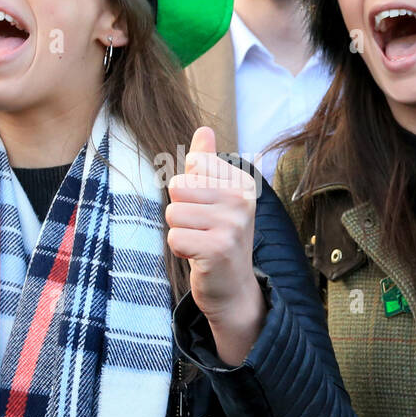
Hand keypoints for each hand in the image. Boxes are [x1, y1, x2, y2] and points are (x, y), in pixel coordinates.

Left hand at [165, 125, 264, 364]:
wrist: (233, 288)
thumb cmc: (219, 237)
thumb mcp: (217, 197)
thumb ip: (208, 162)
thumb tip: (204, 129)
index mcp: (242, 183)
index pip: (193, 164)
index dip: (189, 189)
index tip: (207, 208)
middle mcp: (241, 200)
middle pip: (178, 187)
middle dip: (180, 211)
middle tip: (201, 229)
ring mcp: (232, 225)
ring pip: (173, 213)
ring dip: (179, 232)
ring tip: (200, 242)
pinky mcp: (217, 249)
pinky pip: (174, 237)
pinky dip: (180, 250)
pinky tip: (198, 257)